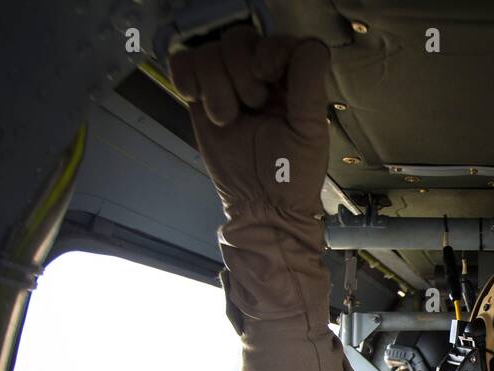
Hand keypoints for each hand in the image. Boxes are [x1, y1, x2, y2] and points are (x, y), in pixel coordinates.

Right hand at [169, 26, 329, 246]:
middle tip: (251, 108)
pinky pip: (184, 63)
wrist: (261, 208)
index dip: (270, 52)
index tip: (267, 78)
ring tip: (227, 119)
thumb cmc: (292, 175)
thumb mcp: (309, 132)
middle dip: (241, 73)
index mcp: (292, 82)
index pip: (280, 40)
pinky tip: (196, 101)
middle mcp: (260, 78)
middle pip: (240, 39)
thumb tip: (307, 46)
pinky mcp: (201, 98)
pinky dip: (186, 76)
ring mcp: (228, 86)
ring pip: (210, 51)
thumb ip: (309, 85)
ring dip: (215, 85)